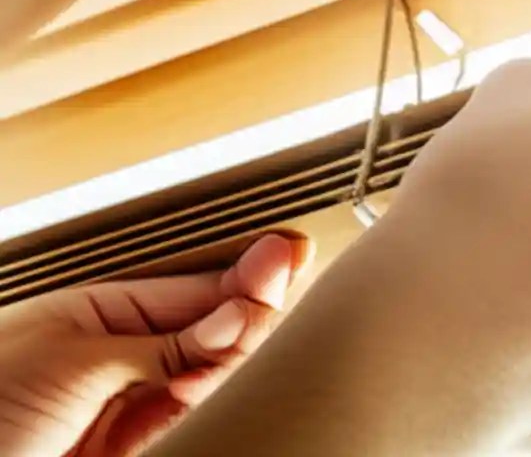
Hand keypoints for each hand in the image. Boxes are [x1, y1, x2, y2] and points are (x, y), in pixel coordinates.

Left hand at [0, 234, 310, 456]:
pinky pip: (202, 423)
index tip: (287, 255)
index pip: (190, 288)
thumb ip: (169, 338)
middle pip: (211, 330)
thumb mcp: (78, 360)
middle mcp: (120, 360)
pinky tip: (250, 378)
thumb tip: (242, 304)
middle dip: (251, 309)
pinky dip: (229, 405)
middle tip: (291, 282)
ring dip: (244, 354)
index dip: (241, 271)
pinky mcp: (144, 454)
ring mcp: (132, 411)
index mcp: (96, 315)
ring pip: (214, 377)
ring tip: (268, 326)